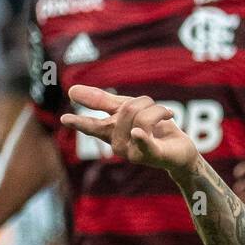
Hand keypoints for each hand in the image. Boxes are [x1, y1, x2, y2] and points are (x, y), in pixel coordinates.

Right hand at [61, 85, 199, 173]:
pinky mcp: (150, 155)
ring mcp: (132, 152)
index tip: (64, 119)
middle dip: (145, 102)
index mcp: (111, 133)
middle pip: (126, 109)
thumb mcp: (128, 110)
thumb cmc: (153, 129)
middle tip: (157, 110)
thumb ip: (102, 101)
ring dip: (159, 110)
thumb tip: (71, 90)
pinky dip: (141, 136)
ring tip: (166, 116)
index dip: (79, 121)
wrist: (180, 150)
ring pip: (141, 116)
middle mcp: (117, 145)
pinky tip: (137, 133)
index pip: (92, 125)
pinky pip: (144, 141)